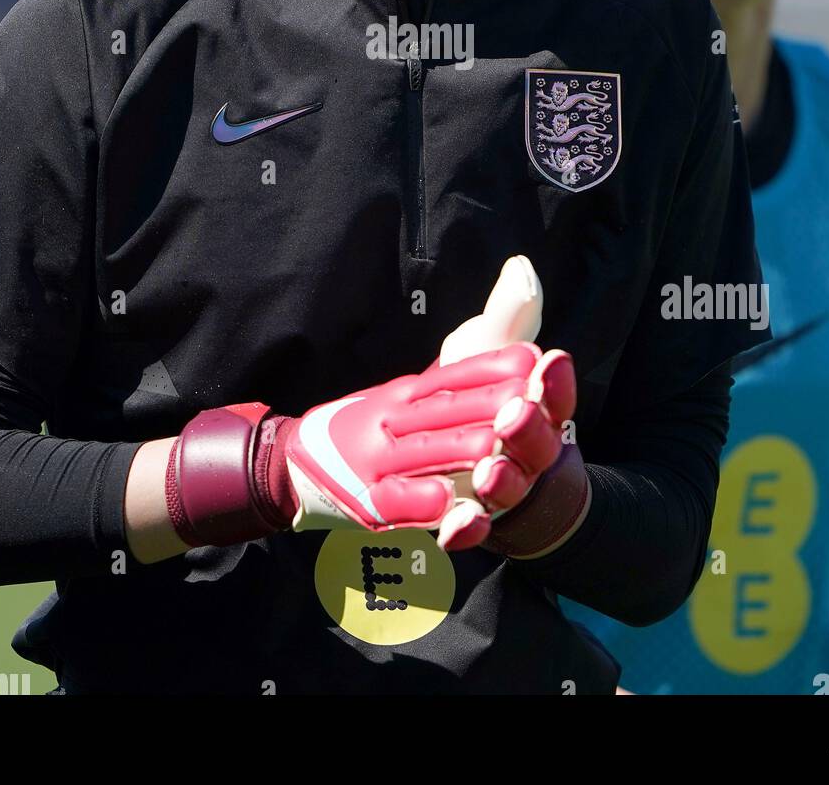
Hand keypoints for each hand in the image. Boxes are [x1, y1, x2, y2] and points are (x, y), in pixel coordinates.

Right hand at [282, 340, 562, 550]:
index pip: (452, 374)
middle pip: (442, 408)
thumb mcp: (410, 395)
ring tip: (494, 447)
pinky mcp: (366, 502)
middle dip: (486, 404)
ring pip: (421, 450)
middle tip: (528, 400)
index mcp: (407, 391)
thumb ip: (456, 377)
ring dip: (457, 449)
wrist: (298, 461)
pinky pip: (393, 501)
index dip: (490, 366)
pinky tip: (444, 500)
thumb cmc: (374, 428)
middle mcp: (390, 417)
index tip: (530, 359)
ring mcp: (375, 459)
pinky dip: (418, 501)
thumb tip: (508, 326)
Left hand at [434, 255, 582, 555]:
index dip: (557, 382)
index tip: (552, 360)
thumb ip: (507, 315)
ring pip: (509, 492)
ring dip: (502, 484)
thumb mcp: (486, 351)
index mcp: (537, 412)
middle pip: (536, 446)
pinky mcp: (466, 521)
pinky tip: (455, 525)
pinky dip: (464, 531)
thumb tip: (520, 267)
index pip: (556, 397)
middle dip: (528, 431)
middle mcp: (526, 456)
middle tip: (515, 413)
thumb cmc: (474, 393)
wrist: (432, 454)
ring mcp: (500, 494)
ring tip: (490, 472)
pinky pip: (469, 532)